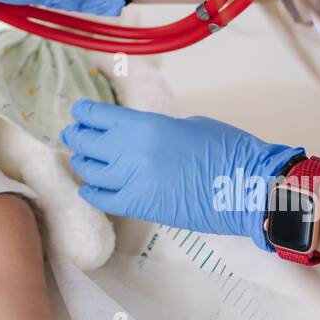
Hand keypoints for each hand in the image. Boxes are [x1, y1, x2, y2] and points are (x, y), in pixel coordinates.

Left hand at [60, 100, 302, 251]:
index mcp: (145, 125)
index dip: (84, 113)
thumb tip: (140, 134)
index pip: (99, 116)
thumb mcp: (189, 125)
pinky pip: (103, 199)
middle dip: (77, 136)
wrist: (247, 186)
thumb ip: (157, 128)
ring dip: (82, 163)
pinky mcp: (140, 207)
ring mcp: (133, 181)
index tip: (79, 112)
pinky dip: (92, 192)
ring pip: (90, 171)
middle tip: (72, 135)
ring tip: (79, 159)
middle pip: (88, 142)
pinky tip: (89, 188)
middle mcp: (131, 152)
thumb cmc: (227, 148)